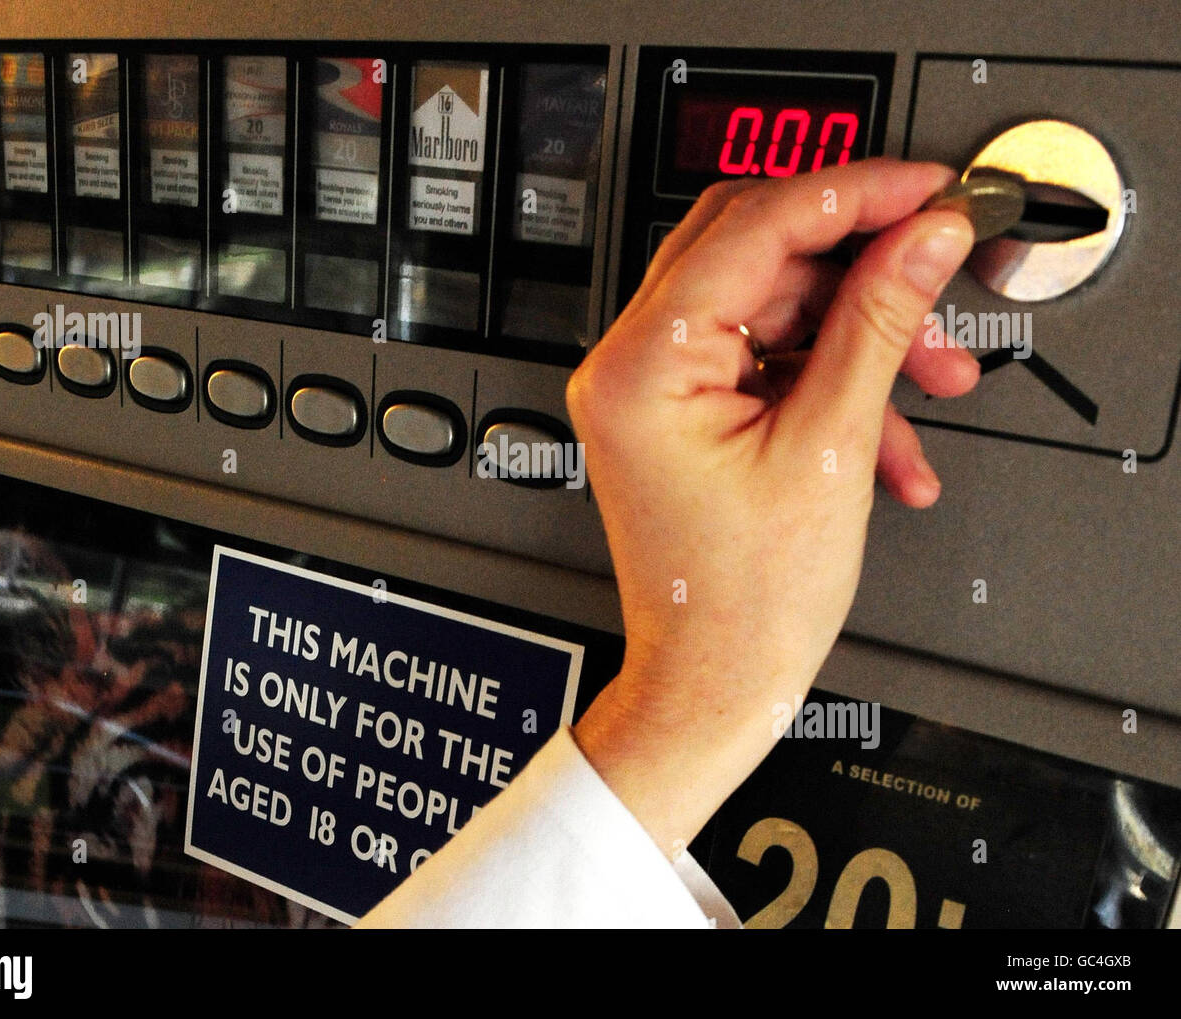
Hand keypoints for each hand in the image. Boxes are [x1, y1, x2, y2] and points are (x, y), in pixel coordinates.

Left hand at [567, 158, 977, 855]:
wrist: (713, 683)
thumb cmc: (741, 602)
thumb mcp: (830, 447)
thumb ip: (879, 323)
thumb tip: (922, 236)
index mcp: (643, 365)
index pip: (754, 226)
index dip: (854, 195)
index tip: (925, 190)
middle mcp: (629, 365)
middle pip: (757, 252)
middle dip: (859, 269)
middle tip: (931, 268)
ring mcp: (651, 389)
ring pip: (771, 308)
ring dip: (859, 336)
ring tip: (932, 380)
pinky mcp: (679, 413)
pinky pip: (765, 361)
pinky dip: (831, 383)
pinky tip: (890, 439)